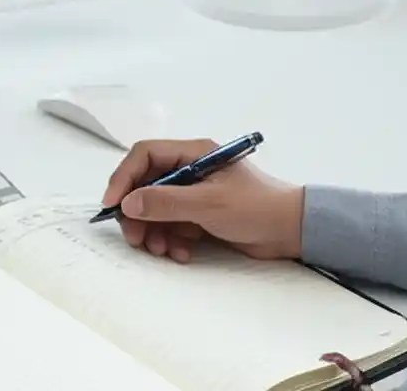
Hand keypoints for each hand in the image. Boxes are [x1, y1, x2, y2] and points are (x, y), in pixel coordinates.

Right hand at [102, 139, 304, 263]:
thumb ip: (166, 202)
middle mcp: (190, 169)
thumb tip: (127, 204)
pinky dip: (170, 239)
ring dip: (153, 231)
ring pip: (155, 208)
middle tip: (136, 238)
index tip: (113, 205)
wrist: (293, 231)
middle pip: (145, 185)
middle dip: (137, 213)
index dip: (124, 177)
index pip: (144, 155)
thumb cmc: (257, 208)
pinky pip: (171, 224)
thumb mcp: (208, 205)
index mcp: (193, 153)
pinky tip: (181, 253)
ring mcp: (194, 192)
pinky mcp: (199, 215)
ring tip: (162, 250)